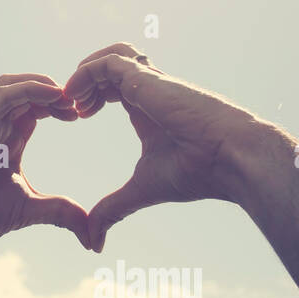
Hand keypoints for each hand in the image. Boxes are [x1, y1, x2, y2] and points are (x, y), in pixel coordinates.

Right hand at [0, 74, 91, 252]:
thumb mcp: (28, 210)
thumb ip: (59, 213)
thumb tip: (93, 236)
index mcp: (7, 140)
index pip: (36, 107)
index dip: (59, 104)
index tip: (82, 115)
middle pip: (26, 89)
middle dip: (55, 92)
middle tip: (79, 104)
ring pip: (12, 84)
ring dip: (42, 84)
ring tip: (66, 97)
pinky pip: (2, 95)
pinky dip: (29, 89)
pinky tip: (53, 96)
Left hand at [65, 43, 263, 251]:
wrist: (231, 159)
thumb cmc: (198, 172)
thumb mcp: (141, 190)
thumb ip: (113, 209)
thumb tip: (93, 242)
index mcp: (146, 107)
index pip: (111, 86)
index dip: (87, 96)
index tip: (74, 117)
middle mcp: (148, 88)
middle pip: (108, 66)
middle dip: (80, 82)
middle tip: (67, 108)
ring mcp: (149, 80)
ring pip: (109, 55)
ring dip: (84, 73)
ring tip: (72, 100)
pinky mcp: (147, 78)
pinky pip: (108, 63)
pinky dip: (86, 74)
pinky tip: (78, 100)